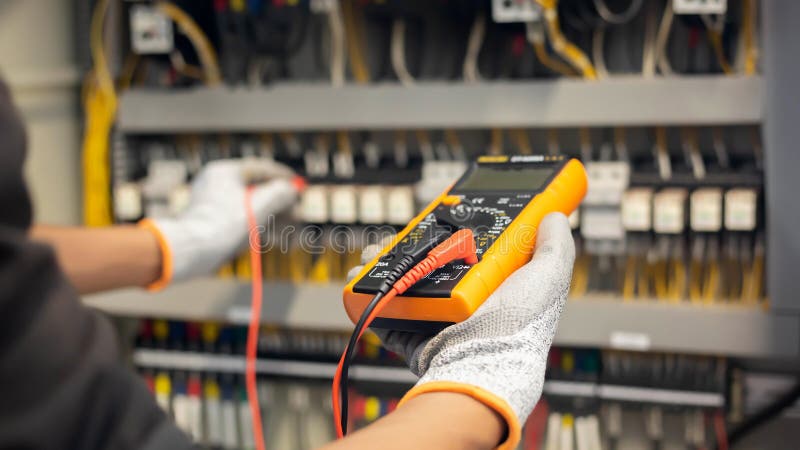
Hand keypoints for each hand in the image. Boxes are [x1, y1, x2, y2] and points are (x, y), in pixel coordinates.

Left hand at [141, 159, 300, 286]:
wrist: (190, 252)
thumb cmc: (223, 226)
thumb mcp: (259, 205)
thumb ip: (280, 193)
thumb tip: (290, 189)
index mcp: (223, 172)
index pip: (259, 168)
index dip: (283, 177)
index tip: (298, 185)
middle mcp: (215, 184)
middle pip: (255, 189)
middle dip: (279, 202)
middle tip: (296, 212)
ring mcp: (211, 203)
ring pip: (248, 207)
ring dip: (271, 217)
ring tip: (289, 230)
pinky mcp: (209, 222)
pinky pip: (238, 219)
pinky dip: (256, 226)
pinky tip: (271, 237)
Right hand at [347, 213, 574, 449]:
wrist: (483, 361)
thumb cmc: (520, 325)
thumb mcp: (548, 278)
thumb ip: (555, 246)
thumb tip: (554, 216)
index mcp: (490, 289)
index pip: (466, 253)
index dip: (451, 233)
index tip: (438, 216)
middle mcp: (461, 304)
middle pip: (428, 265)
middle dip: (407, 246)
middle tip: (397, 234)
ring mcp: (435, 320)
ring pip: (402, 285)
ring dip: (382, 267)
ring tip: (372, 254)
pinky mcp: (413, 335)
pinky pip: (386, 313)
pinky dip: (368, 300)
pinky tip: (360, 281)